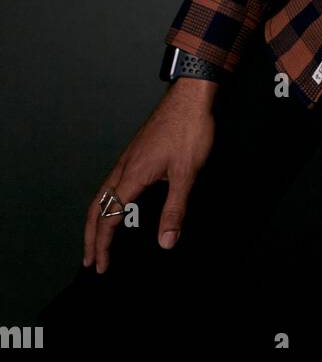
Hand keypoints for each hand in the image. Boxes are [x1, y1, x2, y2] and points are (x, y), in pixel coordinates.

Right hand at [82, 79, 217, 274]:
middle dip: (91, 237)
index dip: (104, 244)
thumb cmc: (190, 129)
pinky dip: (106, 202)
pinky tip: (116, 205)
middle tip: (89, 261)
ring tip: (96, 239)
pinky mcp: (136, 152)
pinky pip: (112, 182)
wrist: (191, 96)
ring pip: (101, 193)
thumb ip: (175, 209)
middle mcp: (124, 167)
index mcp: (133, 175)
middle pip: (96, 207)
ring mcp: (128, 158)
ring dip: (95, 219)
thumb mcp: (186, 173)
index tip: (101, 266)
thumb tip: (165, 242)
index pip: (109, 218)